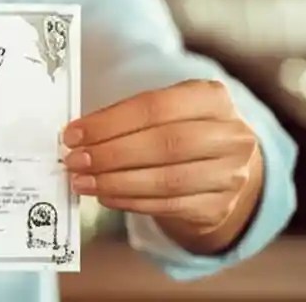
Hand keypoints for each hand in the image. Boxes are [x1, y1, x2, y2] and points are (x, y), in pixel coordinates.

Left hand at [62, 80, 262, 250]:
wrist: (222, 166)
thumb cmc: (181, 130)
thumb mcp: (166, 111)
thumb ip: (127, 117)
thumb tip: (78, 136)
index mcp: (212, 98)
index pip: (155, 107)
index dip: (109, 122)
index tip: (74, 134)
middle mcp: (231, 135)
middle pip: (165, 144)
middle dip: (111, 154)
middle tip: (75, 160)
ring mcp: (231, 174)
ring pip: (167, 180)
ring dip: (116, 182)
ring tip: (83, 181)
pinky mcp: (219, 207)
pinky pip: (168, 205)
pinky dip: (130, 201)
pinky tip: (106, 196)